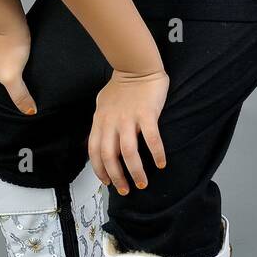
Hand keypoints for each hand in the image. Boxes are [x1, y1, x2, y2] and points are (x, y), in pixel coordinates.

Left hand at [88, 68, 168, 194]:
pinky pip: (151, 139)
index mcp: (100, 121)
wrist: (136, 67)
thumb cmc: (121, 86)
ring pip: (128, 152)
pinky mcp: (147, 114)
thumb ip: (100, 123)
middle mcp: (112, 122)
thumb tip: (98, 141)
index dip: (100, 170)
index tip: (108, 182)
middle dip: (117, 177)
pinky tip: (161, 164)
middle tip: (125, 190)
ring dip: (135, 171)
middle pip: (110, 156)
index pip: (95, 151)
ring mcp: (129, 118)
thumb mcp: (102, 105)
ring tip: (142, 183)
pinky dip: (156, 154)